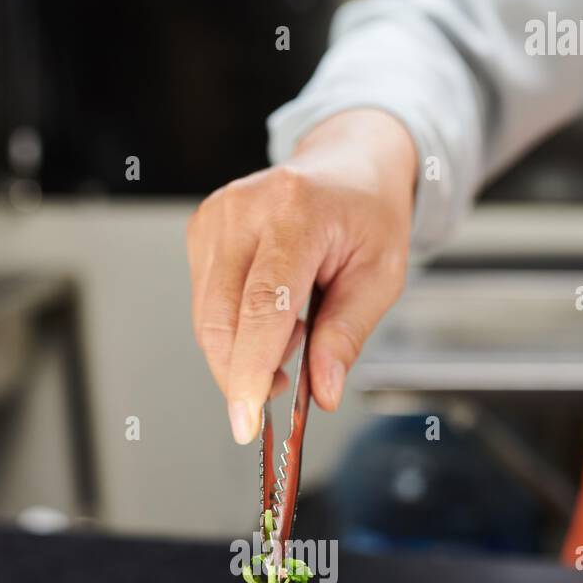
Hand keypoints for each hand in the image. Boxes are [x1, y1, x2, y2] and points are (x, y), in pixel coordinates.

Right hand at [187, 108, 417, 442]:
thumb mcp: (381, 277)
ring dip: (243, 352)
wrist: (348, 162)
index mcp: (296, 213)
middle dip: (243, 375)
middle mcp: (244, 210)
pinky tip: (271, 315)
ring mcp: (215, 218)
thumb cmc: (368, 214)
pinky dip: (236, 330)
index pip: (262, 307)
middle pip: (220, 320)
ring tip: (293, 333)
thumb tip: (322, 391)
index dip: (249, 370)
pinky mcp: (201, 232)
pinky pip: (206, 306)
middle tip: (283, 387)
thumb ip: (347, 335)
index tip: (246, 419)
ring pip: (207, 320)